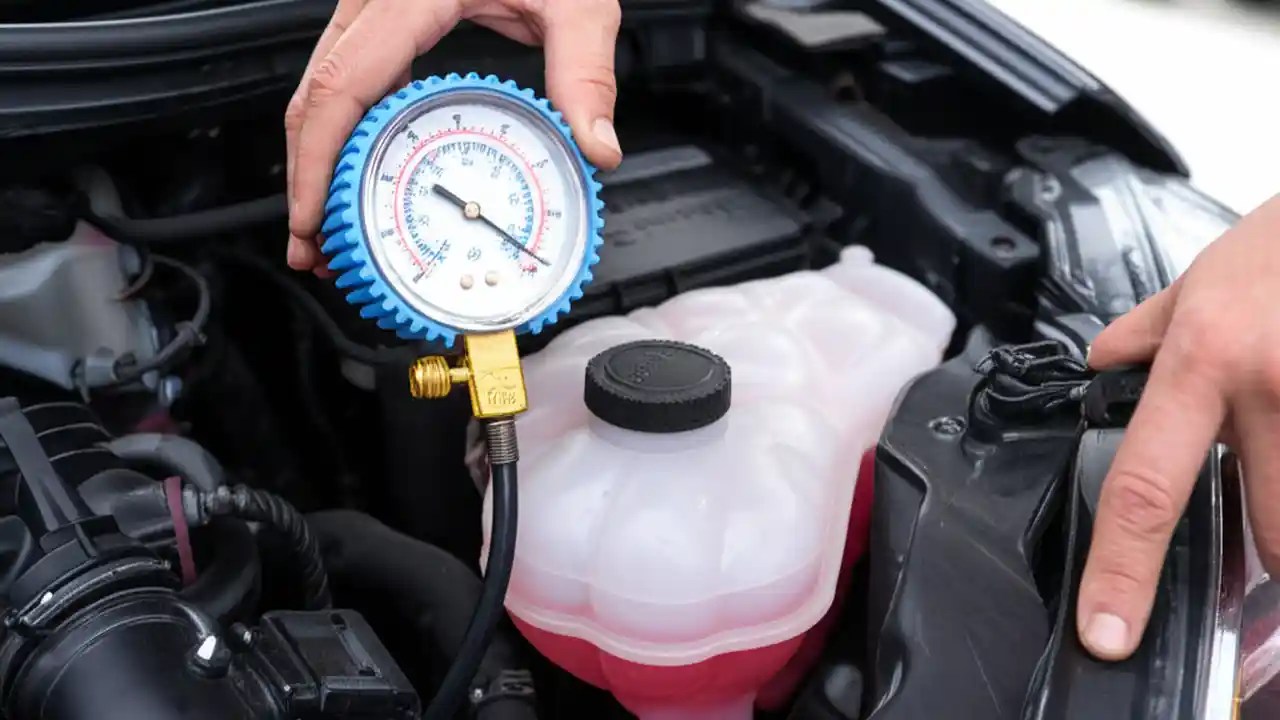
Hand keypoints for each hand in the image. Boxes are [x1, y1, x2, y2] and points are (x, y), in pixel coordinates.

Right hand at [284, 0, 624, 274]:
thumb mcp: (580, 0)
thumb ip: (587, 73)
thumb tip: (596, 147)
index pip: (344, 84)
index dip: (319, 158)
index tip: (316, 216)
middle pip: (316, 94)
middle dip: (306, 176)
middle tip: (313, 247)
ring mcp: (374, 4)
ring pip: (323, 86)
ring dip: (319, 159)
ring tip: (329, 226)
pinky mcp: (385, 16)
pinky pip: (349, 77)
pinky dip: (345, 132)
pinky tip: (358, 173)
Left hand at [1078, 193, 1279, 659]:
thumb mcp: (1204, 278)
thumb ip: (1149, 333)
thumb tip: (1105, 367)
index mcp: (1205, 362)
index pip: (1146, 487)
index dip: (1123, 572)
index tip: (1108, 634)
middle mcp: (1271, 390)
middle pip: (1272, 535)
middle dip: (1267, 543)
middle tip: (1262, 505)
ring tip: (1278, 446)